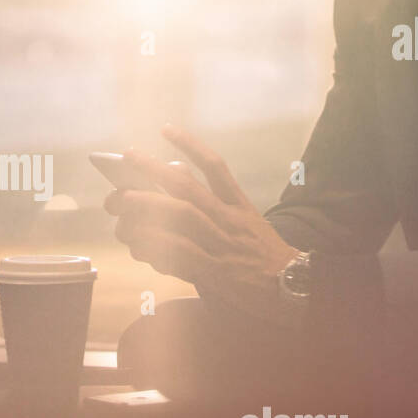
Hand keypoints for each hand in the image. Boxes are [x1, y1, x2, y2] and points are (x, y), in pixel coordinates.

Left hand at [104, 124, 299, 323]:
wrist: (294, 289)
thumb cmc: (265, 256)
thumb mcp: (249, 222)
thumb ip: (219, 205)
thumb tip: (179, 182)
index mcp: (239, 205)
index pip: (215, 166)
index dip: (189, 145)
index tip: (165, 129)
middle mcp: (229, 219)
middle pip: (186, 186)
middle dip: (153, 170)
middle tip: (129, 158)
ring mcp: (222, 243)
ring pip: (180, 215)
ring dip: (148, 205)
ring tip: (123, 200)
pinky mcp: (216, 270)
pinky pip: (181, 253)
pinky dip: (157, 246)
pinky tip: (137, 243)